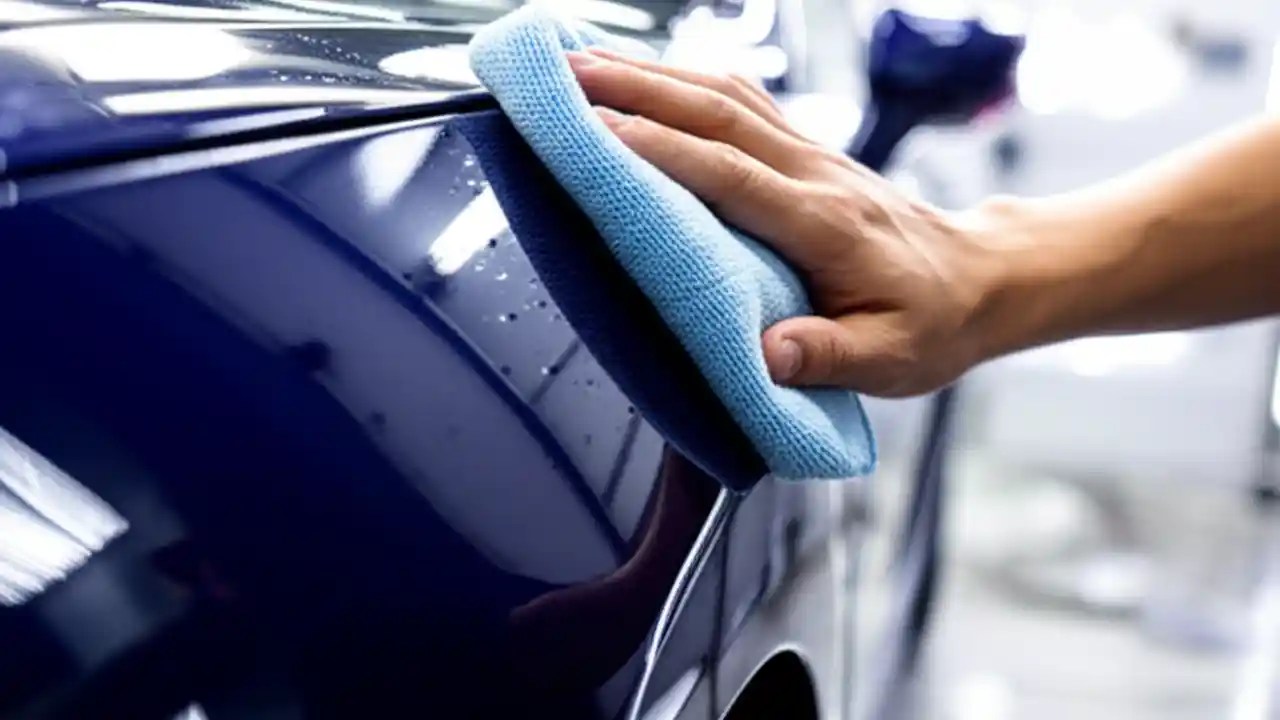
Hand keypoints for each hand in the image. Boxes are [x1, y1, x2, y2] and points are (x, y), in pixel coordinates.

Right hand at [568, 49, 1002, 396]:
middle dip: (636, 88)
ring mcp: (810, 154)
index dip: (663, 151)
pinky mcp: (804, 151)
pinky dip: (685, 79)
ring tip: (582, 61)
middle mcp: (814, 173)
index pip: (732, 174)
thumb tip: (766, 356)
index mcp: (826, 223)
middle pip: (717, 112)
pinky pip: (740, 100)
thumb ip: (827, 355)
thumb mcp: (891, 358)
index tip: (597, 132)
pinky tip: (646, 75)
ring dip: (652, 72)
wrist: (978, 279)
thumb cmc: (931, 322)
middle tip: (564, 74)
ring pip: (724, 94)